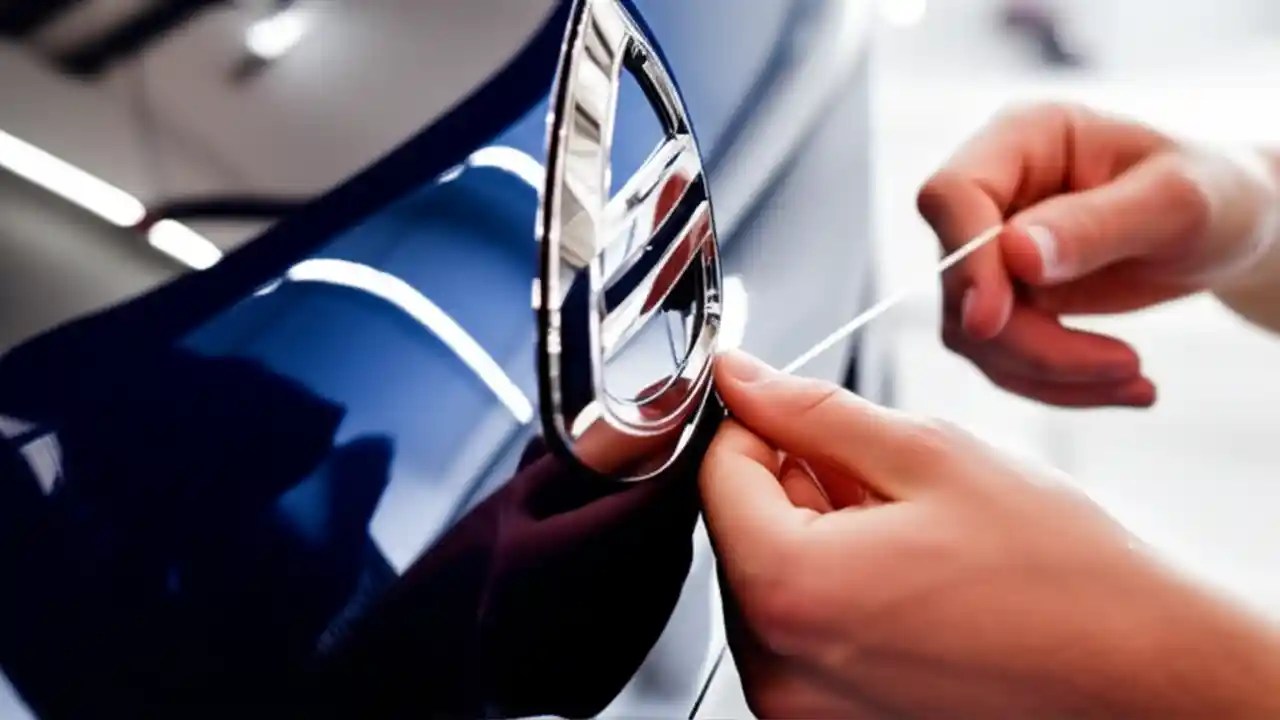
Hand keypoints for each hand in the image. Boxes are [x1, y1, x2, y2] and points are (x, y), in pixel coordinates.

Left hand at [701, 351, 1279, 718]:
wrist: (1140, 674)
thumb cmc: (1058, 575)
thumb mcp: (928, 455)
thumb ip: (812, 412)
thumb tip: (740, 378)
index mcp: (790, 590)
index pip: (716, 475)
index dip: (760, 429)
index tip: (807, 418)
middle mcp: (779, 667)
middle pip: (739, 532)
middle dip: (794, 487)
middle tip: (880, 479)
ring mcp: (802, 709)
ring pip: (769, 581)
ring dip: (817, 539)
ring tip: (908, 534)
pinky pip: (800, 636)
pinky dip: (836, 592)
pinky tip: (906, 579)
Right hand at [918, 103, 1279, 406]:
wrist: (1230, 229)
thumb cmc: (1216, 193)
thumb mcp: (1178, 202)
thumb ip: (1097, 224)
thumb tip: (1015, 255)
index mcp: (1024, 137)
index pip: (952, 195)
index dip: (963, 261)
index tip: (992, 321)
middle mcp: (995, 190)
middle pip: (960, 280)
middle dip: (1028, 339)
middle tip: (1122, 364)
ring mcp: (993, 248)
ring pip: (974, 332)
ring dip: (1048, 371)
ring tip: (1135, 378)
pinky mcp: (1005, 298)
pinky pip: (1001, 358)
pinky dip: (1057, 383)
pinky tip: (1122, 385)